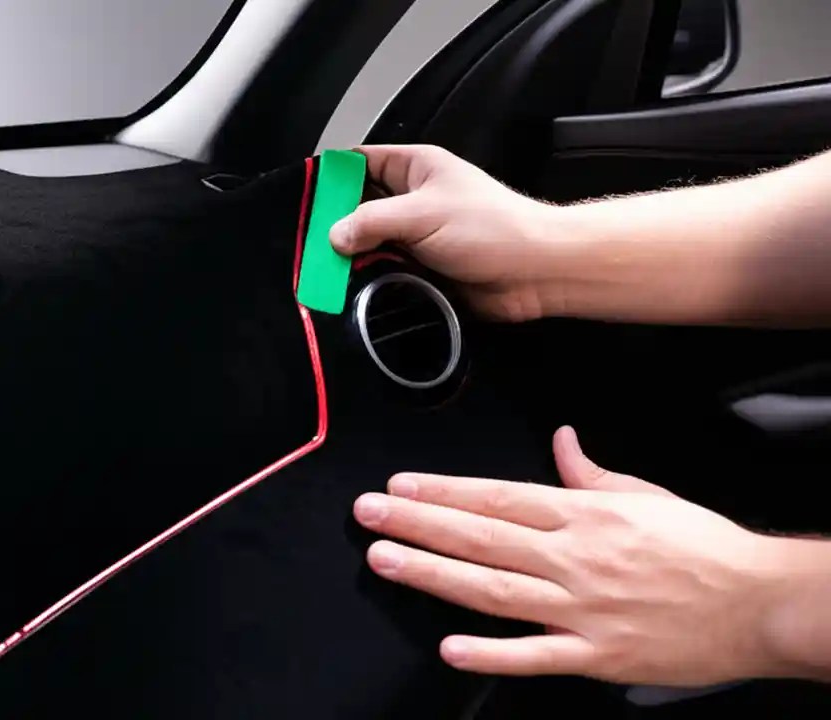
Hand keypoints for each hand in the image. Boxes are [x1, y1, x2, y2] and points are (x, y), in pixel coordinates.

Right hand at [330, 145, 563, 321]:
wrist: (536, 273)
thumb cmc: (493, 229)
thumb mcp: (423, 213)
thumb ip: (372, 220)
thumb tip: (334, 234)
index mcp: (415, 168)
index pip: (360, 161)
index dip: (331, 175)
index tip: (304, 197)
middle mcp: (412, 199)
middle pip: (357, 205)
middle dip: (334, 222)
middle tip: (309, 241)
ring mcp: (415, 234)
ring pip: (367, 241)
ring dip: (351, 255)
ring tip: (325, 268)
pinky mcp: (420, 268)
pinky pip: (383, 270)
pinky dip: (368, 278)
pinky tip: (351, 287)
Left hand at [351, 426, 794, 685]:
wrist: (760, 602)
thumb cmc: (705, 548)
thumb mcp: (645, 496)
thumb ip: (590, 474)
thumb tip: (561, 441)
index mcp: (584, 515)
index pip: (497, 496)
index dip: (442, 491)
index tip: (399, 485)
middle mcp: (575, 558)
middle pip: (482, 536)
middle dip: (418, 523)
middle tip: (369, 514)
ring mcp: (583, 609)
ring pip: (494, 589)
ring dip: (433, 574)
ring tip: (385, 560)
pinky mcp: (598, 655)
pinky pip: (536, 655)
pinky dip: (493, 653)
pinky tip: (449, 647)